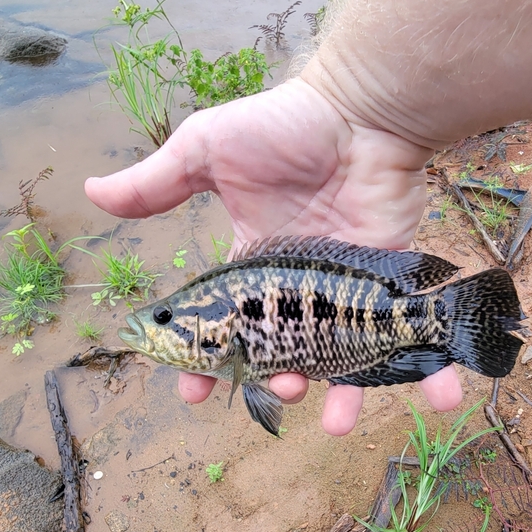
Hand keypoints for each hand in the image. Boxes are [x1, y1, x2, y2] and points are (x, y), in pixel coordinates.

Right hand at [85, 79, 461, 434]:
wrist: (361, 109)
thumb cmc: (283, 128)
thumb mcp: (206, 151)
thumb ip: (156, 183)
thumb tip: (90, 193)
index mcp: (257, 269)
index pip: (228, 328)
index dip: (209, 363)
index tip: (191, 395)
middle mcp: (304, 291)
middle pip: (288, 356)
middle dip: (277, 385)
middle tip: (277, 395)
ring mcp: (351, 292)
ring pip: (349, 360)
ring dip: (346, 397)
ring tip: (338, 422)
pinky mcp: (394, 286)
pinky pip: (413, 335)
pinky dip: (432, 370)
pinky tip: (442, 397)